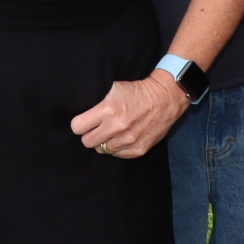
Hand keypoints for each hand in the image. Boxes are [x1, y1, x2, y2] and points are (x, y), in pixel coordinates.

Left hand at [71, 72, 189, 158]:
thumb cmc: (137, 91)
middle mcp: (117, 127)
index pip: (78, 127)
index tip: (83, 122)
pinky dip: (116, 147)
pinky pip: (117, 155)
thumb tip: (79, 110)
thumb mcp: (113, 88)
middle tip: (96, 127)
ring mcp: (128, 140)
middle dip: (89, 134)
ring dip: (104, 141)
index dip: (79, 124)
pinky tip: (121, 137)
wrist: (165, 98)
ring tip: (110, 131)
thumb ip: (96, 101)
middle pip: (87, 141)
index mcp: (108, 110)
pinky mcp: (138, 149)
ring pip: (102, 150)